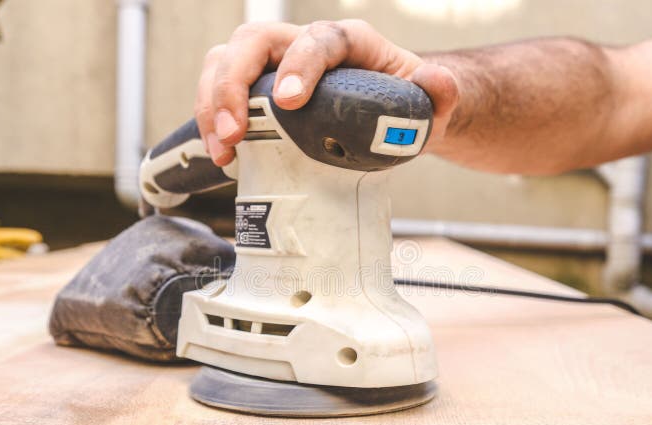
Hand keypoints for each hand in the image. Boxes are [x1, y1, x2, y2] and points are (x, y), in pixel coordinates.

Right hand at [194, 20, 458, 165]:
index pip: (318, 39)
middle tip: (235, 134)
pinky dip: (212, 120)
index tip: (288, 104)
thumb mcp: (430, 105)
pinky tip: (222, 157)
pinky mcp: (258, 90)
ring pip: (225, 59)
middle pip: (255, 41)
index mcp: (348, 41)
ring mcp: (276, 65)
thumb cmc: (406, 109)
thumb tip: (435, 81)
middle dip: (234, 84)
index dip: (298, 65)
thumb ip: (439, 93)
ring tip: (223, 151)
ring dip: (212, 103)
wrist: (390, 119)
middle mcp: (305, 44)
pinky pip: (221, 90)